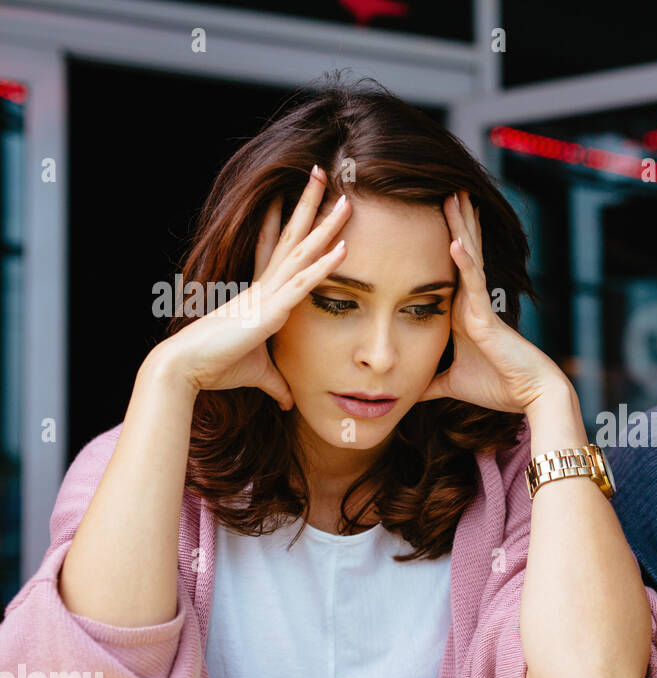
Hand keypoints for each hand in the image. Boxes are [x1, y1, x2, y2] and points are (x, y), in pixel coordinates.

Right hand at [153, 164, 350, 409]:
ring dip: (326, 226)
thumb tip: (290, 402)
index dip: (296, 222)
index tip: (307, 197)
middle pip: (296, 236)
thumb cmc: (218, 367)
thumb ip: (278, 384)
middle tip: (326, 172)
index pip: (284, 249)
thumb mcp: (259, 375)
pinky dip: (324, 267)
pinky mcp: (269, 311)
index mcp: (263, 293)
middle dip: (312, 204)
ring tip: (347, 199)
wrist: (185, 369)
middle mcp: (266, 285)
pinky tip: (343, 248)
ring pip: (303, 251)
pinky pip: (303, 284)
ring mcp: (268, 294)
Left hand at [419, 189, 566, 412]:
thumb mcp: (451, 383)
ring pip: (469, 258)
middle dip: (456, 222)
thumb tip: (408, 390)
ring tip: (455, 194)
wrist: (529, 395)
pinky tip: (456, 240)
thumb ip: (430, 383)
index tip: (432, 214)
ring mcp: (480, 306)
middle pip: (462, 254)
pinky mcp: (486, 317)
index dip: (448, 240)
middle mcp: (472, 303)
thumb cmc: (498, 387)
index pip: (450, 270)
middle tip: (447, 188)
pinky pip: (474, 284)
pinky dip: (465, 262)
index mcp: (463, 313)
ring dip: (461, 226)